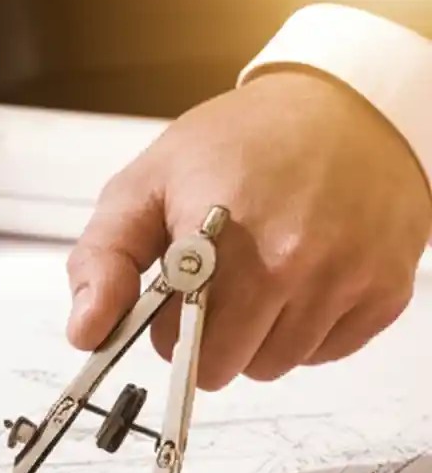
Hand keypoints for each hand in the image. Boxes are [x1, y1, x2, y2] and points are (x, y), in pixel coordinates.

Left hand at [66, 69, 430, 389]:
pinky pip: (326, 353)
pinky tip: (301, 280)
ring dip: (258, 336)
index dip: (166, 326)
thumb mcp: (145, 184)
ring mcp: (344, 279)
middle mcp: (289, 262)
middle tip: (213, 284)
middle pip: (227, 366)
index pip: (178, 344)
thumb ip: (103, 259)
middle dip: (208, 337)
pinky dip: (307, 330)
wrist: (340, 105)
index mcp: (219, 236)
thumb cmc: (237, 143)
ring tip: (257, 275)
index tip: (171, 297)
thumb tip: (87, 331)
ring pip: (276, 365)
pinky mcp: (384, 291)